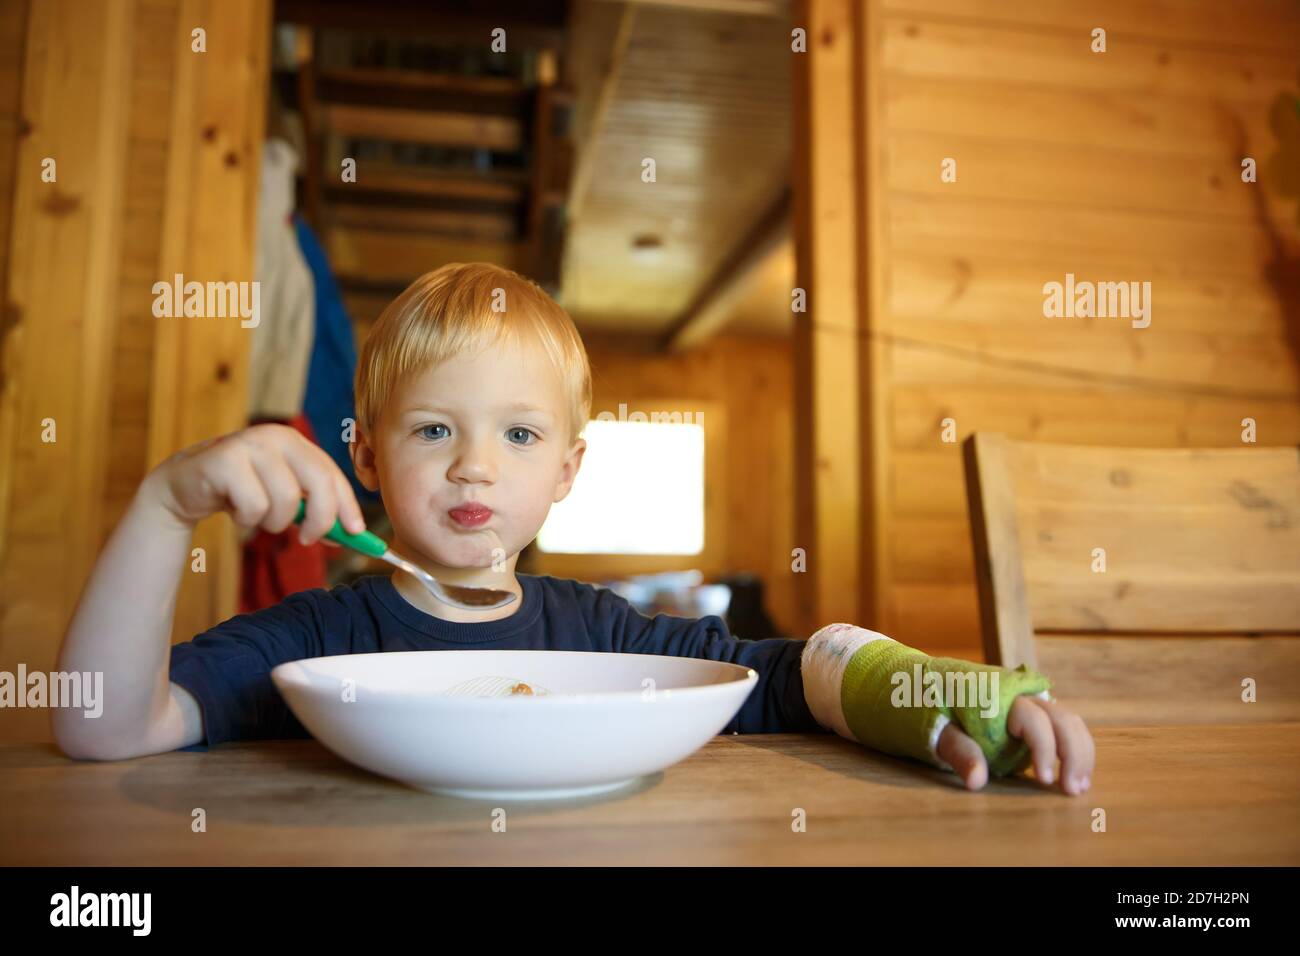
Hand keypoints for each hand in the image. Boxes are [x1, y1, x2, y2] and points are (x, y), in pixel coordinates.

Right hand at [143, 423, 365, 543]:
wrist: (186, 485)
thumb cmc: (242, 492)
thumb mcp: (284, 498)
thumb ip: (316, 509)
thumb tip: (353, 532)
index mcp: (296, 443)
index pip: (332, 474)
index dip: (347, 505)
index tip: (357, 532)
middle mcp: (276, 437)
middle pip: (318, 483)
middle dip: (320, 520)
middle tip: (307, 540)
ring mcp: (249, 445)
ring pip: (286, 500)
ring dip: (273, 522)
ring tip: (256, 515)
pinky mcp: (224, 460)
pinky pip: (254, 506)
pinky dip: (246, 519)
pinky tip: (234, 508)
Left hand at [936, 695, 1094, 794]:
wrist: (933, 686)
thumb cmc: (935, 708)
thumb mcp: (940, 730)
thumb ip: (960, 751)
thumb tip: (976, 781)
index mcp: (1000, 695)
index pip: (1034, 718)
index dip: (1043, 748)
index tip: (1044, 780)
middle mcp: (1023, 694)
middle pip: (1062, 718)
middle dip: (1073, 753)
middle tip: (1071, 789)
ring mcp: (1033, 702)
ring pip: (1069, 721)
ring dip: (1081, 753)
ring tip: (1079, 786)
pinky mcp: (1037, 714)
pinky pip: (1065, 727)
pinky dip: (1076, 749)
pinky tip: (1077, 775)